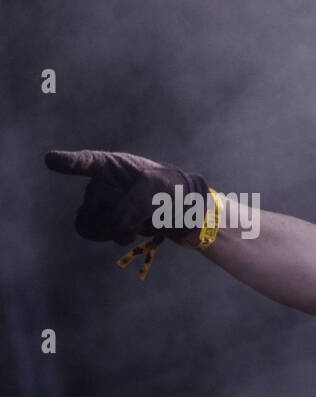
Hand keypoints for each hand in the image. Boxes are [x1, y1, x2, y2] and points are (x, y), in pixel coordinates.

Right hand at [45, 149, 209, 244]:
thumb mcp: (158, 191)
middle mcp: (100, 183)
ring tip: (137, 225)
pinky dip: (118, 236)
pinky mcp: (107, 222)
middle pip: (90, 206)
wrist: (184, 211)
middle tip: (141, 215)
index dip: (69, 162)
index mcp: (112, 166)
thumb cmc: (171, 188)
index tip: (51, 160)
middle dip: (114, 218)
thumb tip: (115, 224)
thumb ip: (136, 205)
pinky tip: (133, 232)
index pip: (87, 162)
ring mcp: (101, 203)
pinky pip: (99, 234)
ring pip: (91, 224)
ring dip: (116, 230)